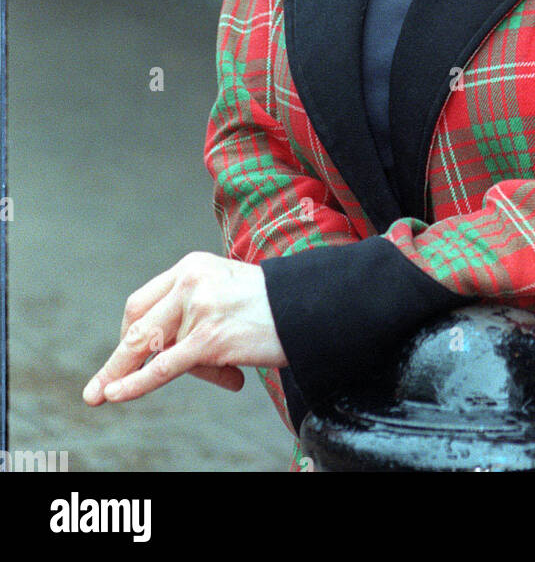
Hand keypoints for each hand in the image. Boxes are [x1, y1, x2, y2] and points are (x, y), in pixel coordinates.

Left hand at [82, 252, 286, 404]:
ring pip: (151, 348)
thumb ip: (192, 315)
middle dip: (116, 359)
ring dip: (129, 375)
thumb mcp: (224, 296)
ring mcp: (200, 308)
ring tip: (102, 396)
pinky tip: (115, 395)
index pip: (142, 301)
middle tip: (96, 387)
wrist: (309, 305)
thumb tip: (162, 362)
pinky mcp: (211, 337)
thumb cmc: (270, 307)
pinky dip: (134, 383)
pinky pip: (163, 366)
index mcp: (191, 266)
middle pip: (137, 323)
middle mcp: (191, 281)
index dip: (128, 333)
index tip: (126, 358)